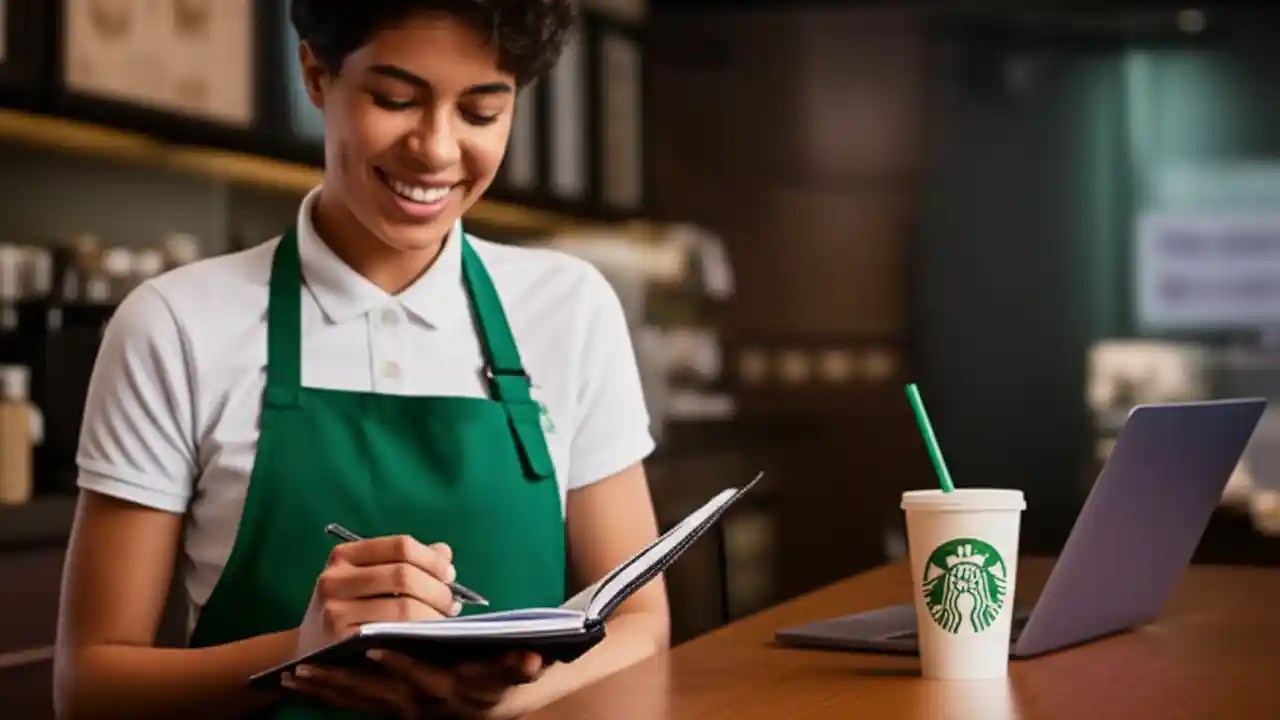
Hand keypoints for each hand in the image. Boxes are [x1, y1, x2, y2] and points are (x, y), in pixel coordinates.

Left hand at [278, 652, 543, 719]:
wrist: (484, 706)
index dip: (400, 666)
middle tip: (319, 663)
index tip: (376, 648)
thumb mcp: (512, 670)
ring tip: (298, 673)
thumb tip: (533, 659)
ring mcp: (401, 712)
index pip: (423, 681)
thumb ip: (516, 663)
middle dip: (347, 683)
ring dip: (328, 690)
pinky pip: (351, 704)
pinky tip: (298, 679)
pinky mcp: (385, 710)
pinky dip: (326, 693)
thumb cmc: (496, 676)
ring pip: (361, 703)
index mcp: (452, 693)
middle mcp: (422, 708)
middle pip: (380, 697)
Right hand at [296, 535, 460, 655]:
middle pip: (404, 575)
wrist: (310, 652)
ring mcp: (334, 612)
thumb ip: (406, 562)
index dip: (432, 560)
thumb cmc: (348, 610)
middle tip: (451, 603)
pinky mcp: (341, 643)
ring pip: (402, 608)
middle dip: (437, 590)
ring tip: (443, 620)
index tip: (449, 575)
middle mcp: (334, 579)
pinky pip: (392, 636)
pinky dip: (417, 634)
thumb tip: (444, 552)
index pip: (400, 546)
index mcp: (344, 555)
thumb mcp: (368, 579)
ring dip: (433, 614)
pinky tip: (426, 636)